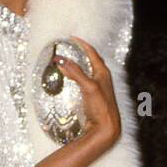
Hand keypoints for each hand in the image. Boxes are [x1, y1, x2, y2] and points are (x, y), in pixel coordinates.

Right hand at [55, 38, 120, 154]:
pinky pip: (86, 81)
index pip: (92, 52)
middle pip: (92, 60)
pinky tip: (73, 80)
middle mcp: (103, 78)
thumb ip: (74, 72)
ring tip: (70, 60)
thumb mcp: (87, 87)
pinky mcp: (95, 97)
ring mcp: (100, 88)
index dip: (82, 43)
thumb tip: (60, 59)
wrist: (106, 129)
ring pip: (89, 71)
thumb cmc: (100, 107)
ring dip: (80, 64)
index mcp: (103, 72)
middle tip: (71, 46)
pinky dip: (79, 76)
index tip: (71, 37)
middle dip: (82, 52)